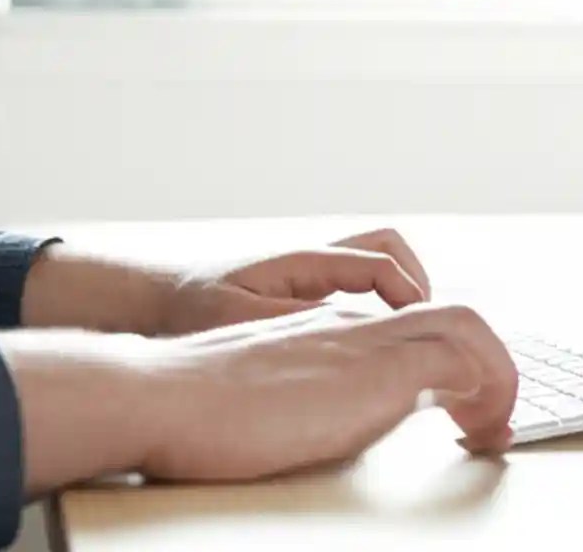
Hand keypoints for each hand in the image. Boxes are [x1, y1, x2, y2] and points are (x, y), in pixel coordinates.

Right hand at [0, 302, 516, 495]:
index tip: (465, 414)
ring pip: (468, 325)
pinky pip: (456, 358)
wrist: (161, 393)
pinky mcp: (372, 368)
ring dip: (498, 377)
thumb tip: (343, 418)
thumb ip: (314, 393)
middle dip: (494, 368)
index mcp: (336, 331)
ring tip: (492, 431)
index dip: (456, 366)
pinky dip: (484, 389)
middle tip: (495, 424)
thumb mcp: (274, 392)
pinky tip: (472, 432)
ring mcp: (367, 342)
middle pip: (458, 317)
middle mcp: (360, 327)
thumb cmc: (202, 407)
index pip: (421, 329)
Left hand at [21, 228, 431, 336]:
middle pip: (388, 243)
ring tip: (409, 329)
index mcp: (305, 260)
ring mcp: (313, 271)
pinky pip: (361, 282)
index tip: (420, 326)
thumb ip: (292, 321)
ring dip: (401, 285)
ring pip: (377, 258)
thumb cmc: (193, 310)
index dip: (410, 292)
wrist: (158, 302)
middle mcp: (315, 258)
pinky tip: (376, 339)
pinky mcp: (307, 289)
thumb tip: (345, 327)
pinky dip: (382, 299)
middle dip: (416, 277)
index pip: (379, 260)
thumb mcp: (238, 318)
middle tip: (423, 321)